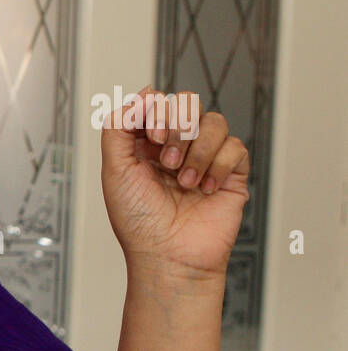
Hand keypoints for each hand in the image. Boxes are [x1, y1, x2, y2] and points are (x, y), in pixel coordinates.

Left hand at [100, 87, 250, 280]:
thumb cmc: (138, 222)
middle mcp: (176, 147)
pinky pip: (235, 147)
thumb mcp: (114, 171)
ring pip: (214, 121)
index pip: (158, 101)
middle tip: (165, 162)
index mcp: (146, 144)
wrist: (168, 256)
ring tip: (184, 181)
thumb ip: (118, 128)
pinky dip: (217, 166)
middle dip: (177, 128)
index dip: (156, 110)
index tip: (150, 135)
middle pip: (188, 103)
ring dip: (196, 150)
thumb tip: (143, 95)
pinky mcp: (230, 173)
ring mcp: (204, 158)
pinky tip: (204, 189)